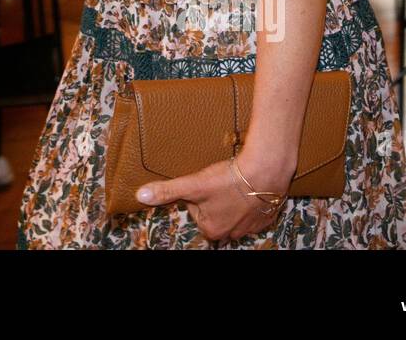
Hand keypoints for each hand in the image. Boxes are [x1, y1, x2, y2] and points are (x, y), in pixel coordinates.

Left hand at [135, 151, 293, 243]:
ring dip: (232, 198)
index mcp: (210, 229)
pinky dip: (250, 200)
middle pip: (213, 211)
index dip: (198, 192)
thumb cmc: (228, 179)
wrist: (265, 172)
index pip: (194, 208)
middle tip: (220, 180)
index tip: (206, 182)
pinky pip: (252, 210)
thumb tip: (140, 196)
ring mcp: (250, 227)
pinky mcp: (265, 218)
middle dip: (214, 196)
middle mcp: (230, 234)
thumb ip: (166, 191)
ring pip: (232, 210)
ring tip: (235, 182)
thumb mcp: (192, 184)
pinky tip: (249, 188)